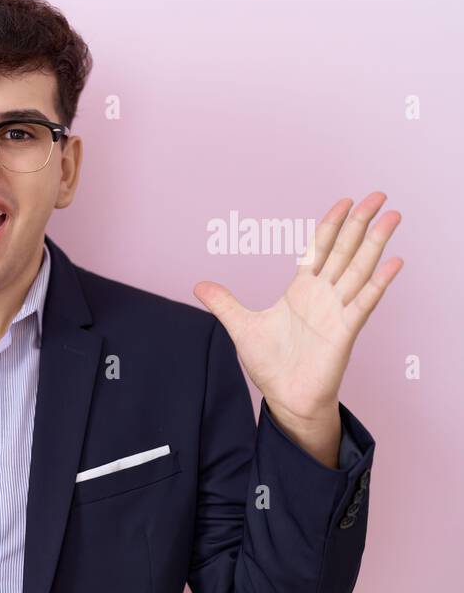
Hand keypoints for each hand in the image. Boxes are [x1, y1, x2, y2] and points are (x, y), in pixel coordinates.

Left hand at [193, 192, 403, 465]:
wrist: (286, 398)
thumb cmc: (271, 365)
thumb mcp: (241, 327)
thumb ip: (223, 303)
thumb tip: (199, 285)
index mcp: (302, 291)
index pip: (320, 249)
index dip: (332, 225)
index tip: (345, 201)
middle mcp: (323, 296)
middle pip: (345, 251)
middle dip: (360, 223)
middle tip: (378, 194)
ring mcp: (337, 312)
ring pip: (359, 269)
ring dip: (376, 243)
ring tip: (392, 216)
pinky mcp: (345, 331)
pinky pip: (364, 302)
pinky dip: (378, 283)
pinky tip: (393, 263)